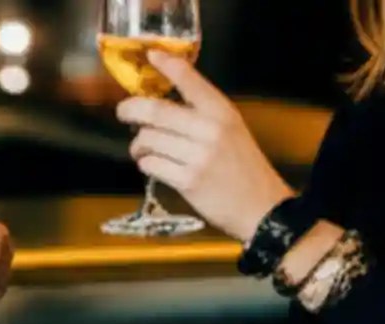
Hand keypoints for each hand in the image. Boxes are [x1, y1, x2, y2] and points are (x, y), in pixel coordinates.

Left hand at [116, 51, 293, 239]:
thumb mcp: (231, 128)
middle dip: (130, 109)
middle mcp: (209, 130)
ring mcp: (198, 157)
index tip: (152, 56)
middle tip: (124, 112)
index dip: (167, 65)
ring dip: (138, 144)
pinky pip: (151, 165)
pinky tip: (152, 164)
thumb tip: (163, 99)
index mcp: (222, 112)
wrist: (261, 207)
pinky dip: (146, 163)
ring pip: (148, 139)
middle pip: (155, 110)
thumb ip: (203, 112)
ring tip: (141, 148)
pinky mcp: (188, 181)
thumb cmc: (243, 167)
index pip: (190, 79)